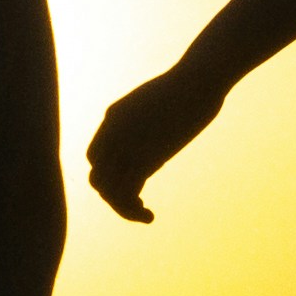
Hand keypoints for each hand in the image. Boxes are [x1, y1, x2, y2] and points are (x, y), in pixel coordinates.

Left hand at [85, 63, 227, 222]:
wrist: (198, 78)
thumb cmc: (191, 85)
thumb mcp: (163, 102)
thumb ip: (154, 119)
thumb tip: (163, 129)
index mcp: (113, 116)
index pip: (97, 154)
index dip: (111, 172)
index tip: (137, 179)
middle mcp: (112, 132)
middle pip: (96, 174)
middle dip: (113, 193)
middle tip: (137, 201)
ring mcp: (126, 145)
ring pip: (106, 189)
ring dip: (121, 208)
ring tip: (144, 214)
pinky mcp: (143, 157)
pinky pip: (126, 195)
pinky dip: (132, 212)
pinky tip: (150, 216)